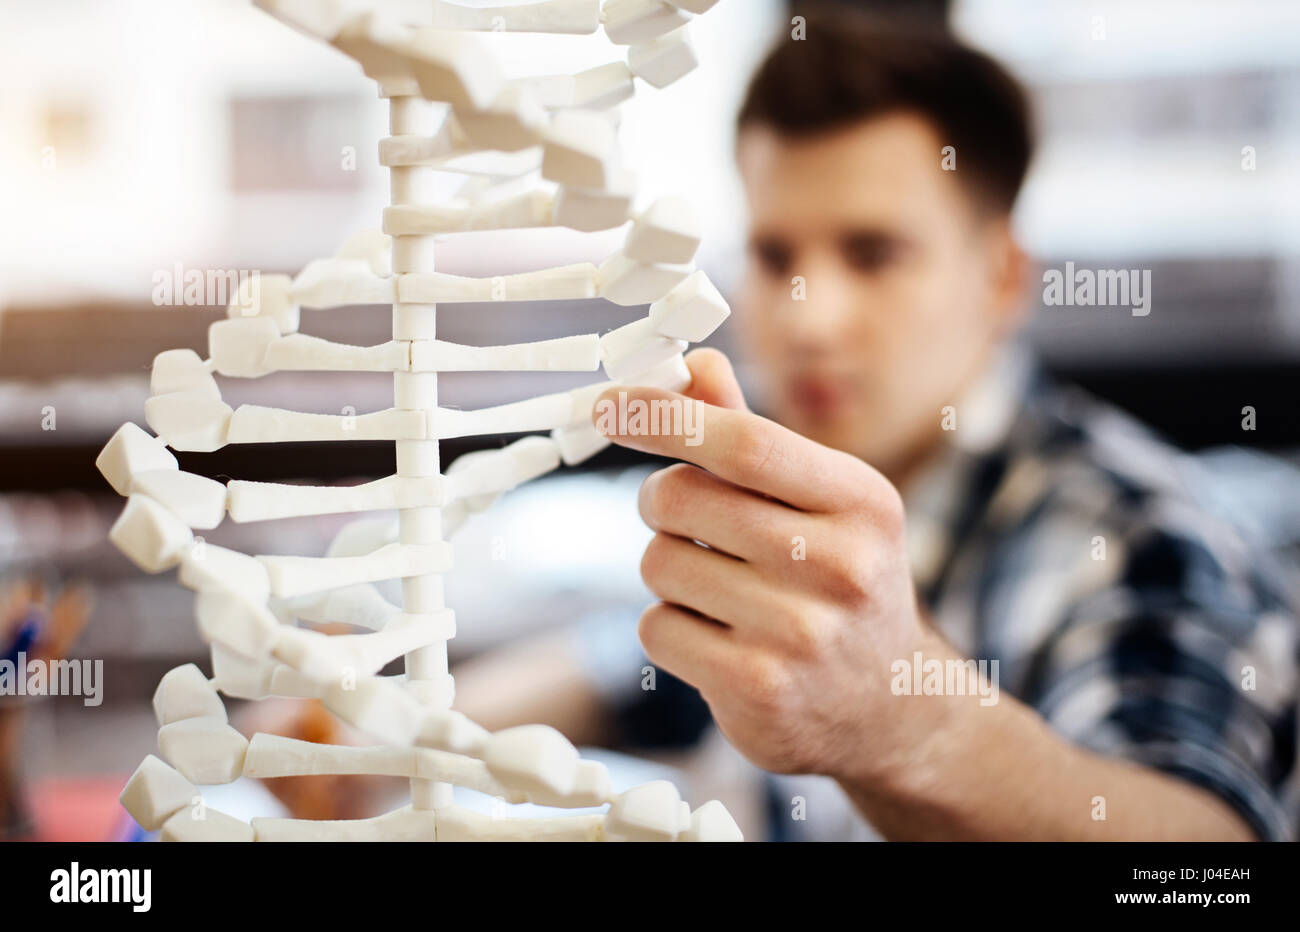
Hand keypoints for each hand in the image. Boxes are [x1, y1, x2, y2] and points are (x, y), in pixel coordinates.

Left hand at [594, 349, 927, 781]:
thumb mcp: (824, 504)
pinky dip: (671, 627)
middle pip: (682, 498)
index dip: (666, 417)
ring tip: (720, 589)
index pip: (745, 443)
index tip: (610, 405)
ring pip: (659, 564)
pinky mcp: (756, 689)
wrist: (889, 705)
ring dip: (669, 569)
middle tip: (683, 517)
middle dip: (662, 501)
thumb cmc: (842, 583)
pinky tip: (719, 638)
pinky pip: (657, 628)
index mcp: (861, 502)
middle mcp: (839, 566)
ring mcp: (799, 634)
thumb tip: (696, 366)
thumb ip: (754, 437)